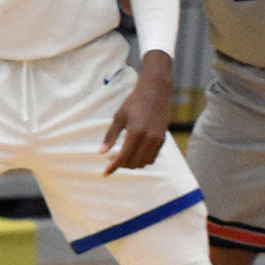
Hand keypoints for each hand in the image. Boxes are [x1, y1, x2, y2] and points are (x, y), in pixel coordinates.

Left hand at [102, 56, 171, 174]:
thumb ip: (110, 136)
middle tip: (111, 158)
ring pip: (144, 162)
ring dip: (132, 163)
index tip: (105, 173)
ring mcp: (158, 139)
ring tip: (121, 156)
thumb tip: (101, 152)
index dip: (113, 167)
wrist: (155, 91)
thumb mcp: (118, 117)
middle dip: (121, 164)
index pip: (123, 157)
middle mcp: (149, 138)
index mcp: (135, 133)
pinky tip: (134, 153)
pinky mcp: (163, 138)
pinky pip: (153, 157)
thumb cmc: (134, 103)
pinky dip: (142, 159)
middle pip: (133, 162)